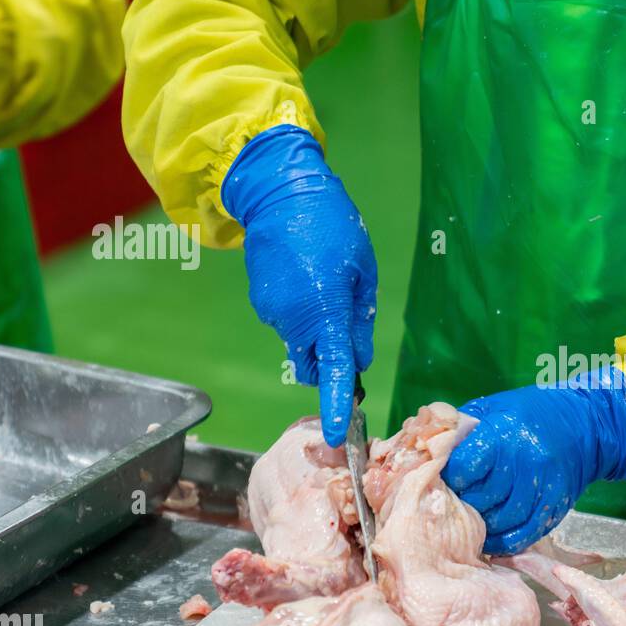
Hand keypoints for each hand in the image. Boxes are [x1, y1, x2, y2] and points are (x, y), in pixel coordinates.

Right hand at [222, 124, 376, 446]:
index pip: (333, 370)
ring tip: (325, 284)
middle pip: (315, 363)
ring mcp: (273, 312)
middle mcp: (294, 319)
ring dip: (317, 329)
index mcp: (326, 311)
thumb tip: (358, 360)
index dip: (336, 404)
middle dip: (330, 360)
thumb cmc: (333, 226)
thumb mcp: (364, 273)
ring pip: (302, 341)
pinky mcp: (261, 302)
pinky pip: (288, 321)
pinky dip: (301, 312)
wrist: (279, 192)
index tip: (337, 433)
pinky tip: (306, 277)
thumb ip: (361, 320)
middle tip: (348, 325)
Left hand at [443, 367, 625, 554]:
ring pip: (502, 521)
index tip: (445, 481)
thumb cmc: (529, 413)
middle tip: (455, 505)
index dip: (450, 479)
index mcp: (503, 434)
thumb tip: (431, 450)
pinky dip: (505, 541)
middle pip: (481, 499)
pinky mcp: (556, 504)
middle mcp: (524, 461)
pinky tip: (493, 536)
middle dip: (463, 504)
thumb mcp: (493, 408)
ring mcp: (543, 485)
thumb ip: (463, 428)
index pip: (464, 468)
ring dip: (482, 526)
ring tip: (472, 521)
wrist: (584, 422)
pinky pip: (525, 534)